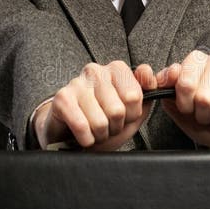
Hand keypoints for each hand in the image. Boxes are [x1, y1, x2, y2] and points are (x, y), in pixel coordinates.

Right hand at [34, 61, 157, 150]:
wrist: (70, 133)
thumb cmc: (103, 119)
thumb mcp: (132, 110)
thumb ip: (147, 92)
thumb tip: (147, 71)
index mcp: (116, 69)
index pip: (134, 97)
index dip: (131, 115)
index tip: (123, 116)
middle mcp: (96, 71)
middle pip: (117, 111)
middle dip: (114, 127)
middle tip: (106, 125)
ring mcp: (77, 83)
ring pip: (100, 122)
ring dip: (100, 135)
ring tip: (94, 130)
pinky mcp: (62, 99)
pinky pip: (82, 126)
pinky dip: (86, 139)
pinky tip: (83, 135)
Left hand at [155, 50, 209, 149]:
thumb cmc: (205, 119)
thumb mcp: (178, 108)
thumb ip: (166, 90)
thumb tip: (165, 75)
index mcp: (197, 61)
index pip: (183, 75)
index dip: (183, 100)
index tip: (187, 109)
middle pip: (201, 95)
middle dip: (201, 114)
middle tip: (206, 116)